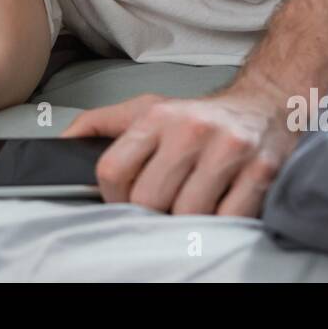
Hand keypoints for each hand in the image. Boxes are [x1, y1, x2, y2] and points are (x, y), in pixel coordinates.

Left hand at [59, 76, 300, 216]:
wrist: (266, 104)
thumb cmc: (199, 116)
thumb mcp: (146, 108)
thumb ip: (99, 124)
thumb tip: (60, 143)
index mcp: (156, 117)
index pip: (113, 170)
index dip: (113, 197)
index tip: (125, 201)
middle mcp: (190, 130)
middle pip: (148, 199)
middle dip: (151, 213)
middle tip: (162, 208)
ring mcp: (228, 150)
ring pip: (187, 214)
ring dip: (186, 221)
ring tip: (191, 206)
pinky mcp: (261, 171)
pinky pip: (228, 219)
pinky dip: (221, 223)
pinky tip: (220, 208)